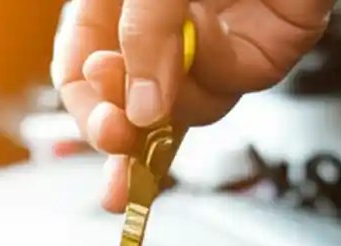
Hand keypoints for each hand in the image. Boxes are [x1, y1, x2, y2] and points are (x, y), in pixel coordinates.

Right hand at [52, 0, 334, 211]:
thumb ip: (141, 32)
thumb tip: (141, 111)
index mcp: (116, 6)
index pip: (83, 72)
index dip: (87, 106)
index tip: (102, 127)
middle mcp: (160, 29)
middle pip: (132, 106)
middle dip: (123, 131)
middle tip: (118, 136)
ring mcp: (210, 44)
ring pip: (182, 108)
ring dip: (177, 92)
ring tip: (179, 42)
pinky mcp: (257, 52)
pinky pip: (228, 85)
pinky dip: (217, 67)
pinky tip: (213, 32)